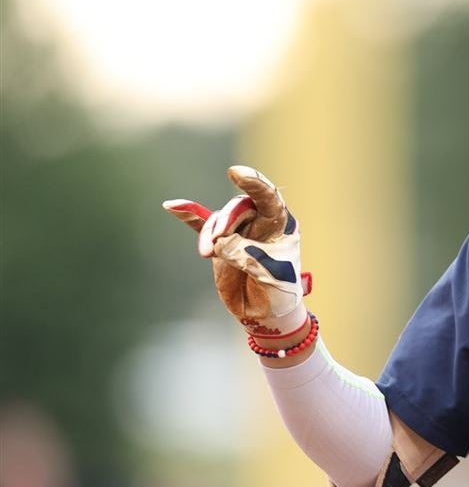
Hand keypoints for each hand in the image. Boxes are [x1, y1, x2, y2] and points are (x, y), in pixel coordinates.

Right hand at [163, 166, 310, 337]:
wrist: (267, 313)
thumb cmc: (278, 290)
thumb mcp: (269, 273)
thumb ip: (246, 254)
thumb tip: (219, 241)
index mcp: (280, 225)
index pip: (269, 198)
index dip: (254, 183)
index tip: (236, 173)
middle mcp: (260, 222)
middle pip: (240, 207)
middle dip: (226, 220)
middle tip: (217, 241)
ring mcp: (239, 231)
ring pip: (220, 219)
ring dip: (210, 233)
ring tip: (206, 253)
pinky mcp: (221, 244)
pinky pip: (203, 225)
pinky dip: (189, 215)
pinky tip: (172, 205)